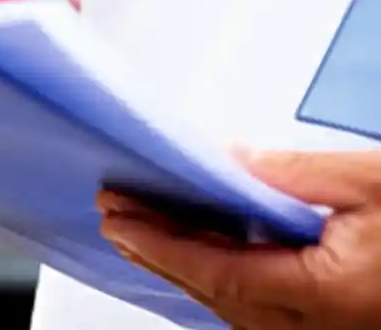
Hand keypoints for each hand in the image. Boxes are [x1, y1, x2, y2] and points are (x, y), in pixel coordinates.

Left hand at [99, 149, 380, 329]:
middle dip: (163, 253)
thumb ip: (294, 173)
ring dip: (192, 268)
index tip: (120, 215)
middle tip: (118, 214)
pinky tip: (212, 254)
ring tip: (149, 229)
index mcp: (327, 298)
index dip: (161, 242)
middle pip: (220, 294)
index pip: (219, 271)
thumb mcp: (371, 180)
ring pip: (242, 309)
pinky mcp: (341, 327)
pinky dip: (230, 281)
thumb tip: (230, 162)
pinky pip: (269, 312)